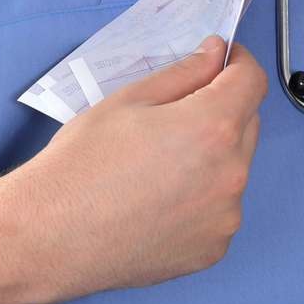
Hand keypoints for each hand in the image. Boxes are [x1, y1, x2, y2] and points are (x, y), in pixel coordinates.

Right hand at [9, 36, 267, 303]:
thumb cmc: (82, 161)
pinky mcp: (212, 249)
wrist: (50, 237)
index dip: (237, 63)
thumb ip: (185, 72)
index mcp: (213, 128)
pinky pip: (220, 208)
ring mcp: (225, 218)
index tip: (217, 62)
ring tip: (159, 165)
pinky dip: (202, 197)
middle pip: (247, 124)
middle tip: (173, 116)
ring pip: (234, 168)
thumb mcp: (129, 98)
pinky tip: (159, 200)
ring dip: (213, 156)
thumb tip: (217, 53)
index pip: (253, 80)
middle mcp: (232, 174)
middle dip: (222, 109)